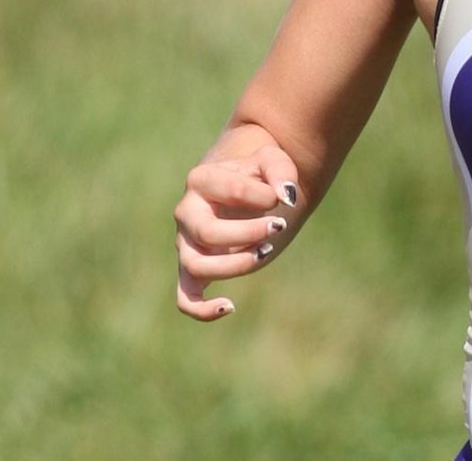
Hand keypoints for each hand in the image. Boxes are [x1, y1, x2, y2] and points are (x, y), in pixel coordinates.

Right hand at [173, 144, 299, 320]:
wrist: (252, 188)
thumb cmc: (260, 174)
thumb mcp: (274, 160)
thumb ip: (280, 172)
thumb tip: (286, 196)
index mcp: (201, 179)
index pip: (230, 190)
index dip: (264, 195)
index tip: (281, 196)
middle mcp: (186, 212)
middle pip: (207, 233)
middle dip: (249, 233)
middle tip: (279, 226)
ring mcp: (187, 243)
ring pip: (195, 266)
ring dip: (234, 265)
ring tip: (265, 251)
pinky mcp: (194, 268)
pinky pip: (185, 297)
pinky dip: (201, 309)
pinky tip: (230, 307)